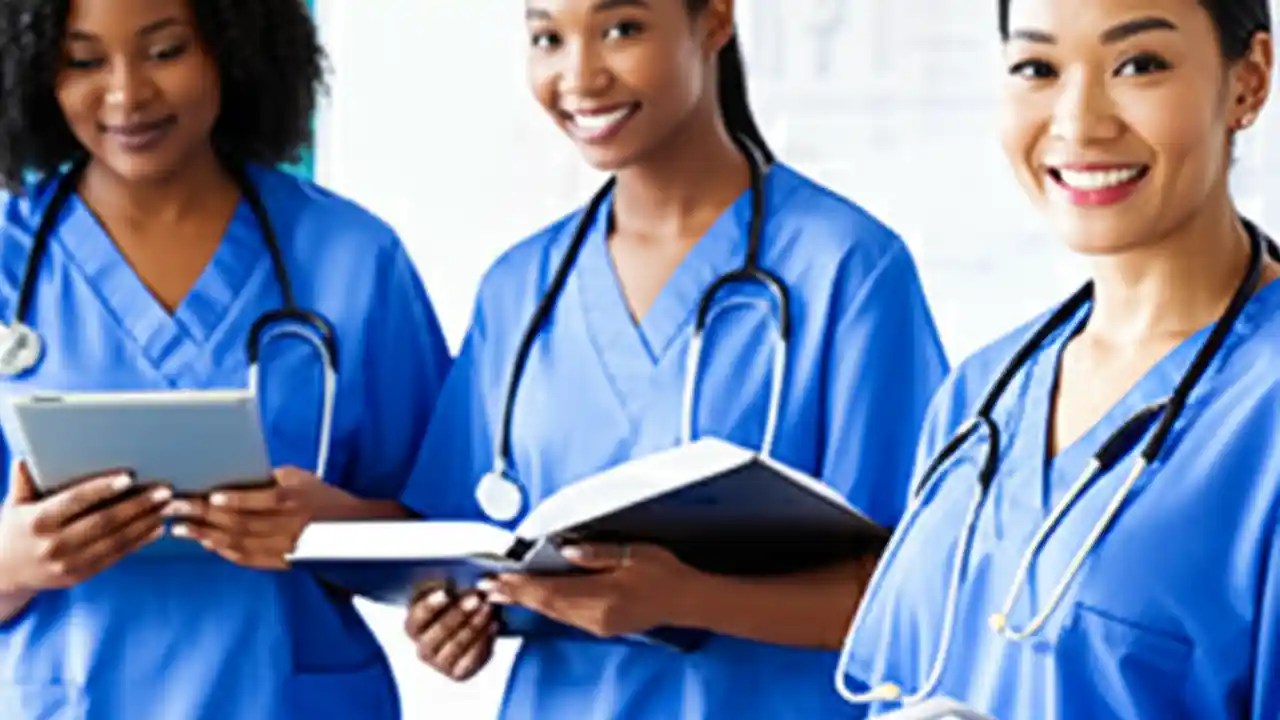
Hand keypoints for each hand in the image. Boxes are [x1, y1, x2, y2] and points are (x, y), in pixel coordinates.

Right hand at [0, 463, 169, 592]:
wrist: (1, 573)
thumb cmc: (13, 528)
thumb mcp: (13, 503)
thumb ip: (23, 481)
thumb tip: (26, 458)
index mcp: (38, 521)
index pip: (76, 501)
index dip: (102, 488)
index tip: (129, 476)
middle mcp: (54, 544)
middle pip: (103, 522)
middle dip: (137, 505)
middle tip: (164, 490)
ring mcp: (68, 563)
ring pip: (115, 541)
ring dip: (145, 523)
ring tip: (168, 506)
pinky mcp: (80, 575)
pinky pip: (115, 557)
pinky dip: (139, 542)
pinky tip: (157, 528)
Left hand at [165, 467, 337, 569]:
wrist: (351, 530)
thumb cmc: (323, 497)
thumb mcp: (301, 478)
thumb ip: (271, 477)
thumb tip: (234, 476)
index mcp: (293, 500)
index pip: (257, 501)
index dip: (231, 501)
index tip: (206, 497)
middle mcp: (286, 526)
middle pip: (239, 523)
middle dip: (203, 516)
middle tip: (176, 509)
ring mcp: (282, 548)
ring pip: (238, 543)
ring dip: (206, 535)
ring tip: (180, 529)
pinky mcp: (280, 562)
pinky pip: (246, 558)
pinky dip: (223, 551)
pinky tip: (205, 543)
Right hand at [404, 589, 498, 680]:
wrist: (469, 623)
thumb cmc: (454, 603)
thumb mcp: (447, 589)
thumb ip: (448, 584)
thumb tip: (458, 580)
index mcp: (414, 627)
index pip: (415, 619)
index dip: (429, 606)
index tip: (445, 592)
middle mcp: (423, 649)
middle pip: (438, 632)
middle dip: (458, 613)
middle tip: (476, 598)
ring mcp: (440, 664)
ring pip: (457, 645)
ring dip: (474, 625)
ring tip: (488, 608)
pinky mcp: (458, 673)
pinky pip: (472, 659)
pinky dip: (485, 641)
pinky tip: (494, 625)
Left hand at [479, 543, 694, 637]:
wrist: (686, 600)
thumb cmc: (664, 573)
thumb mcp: (634, 553)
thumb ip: (598, 554)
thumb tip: (568, 553)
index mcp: (604, 597)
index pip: (552, 591)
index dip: (522, 585)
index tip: (499, 578)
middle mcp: (597, 617)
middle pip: (548, 605)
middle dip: (517, 595)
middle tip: (488, 586)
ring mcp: (599, 625)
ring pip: (554, 613)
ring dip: (528, 602)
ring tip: (503, 592)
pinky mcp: (601, 627)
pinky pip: (565, 617)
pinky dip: (545, 607)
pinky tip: (536, 599)